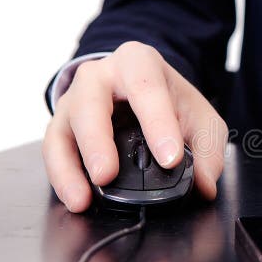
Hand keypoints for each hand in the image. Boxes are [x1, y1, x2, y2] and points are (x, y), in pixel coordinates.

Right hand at [43, 41, 226, 211]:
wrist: (141, 88)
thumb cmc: (170, 100)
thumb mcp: (200, 117)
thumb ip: (208, 149)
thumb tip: (204, 185)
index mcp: (138, 63)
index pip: (147, 88)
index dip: (158, 124)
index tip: (169, 159)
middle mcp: (98, 76)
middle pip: (91, 104)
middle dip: (97, 142)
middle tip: (107, 176)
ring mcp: (74, 100)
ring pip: (63, 129)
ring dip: (70, 166)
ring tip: (84, 197)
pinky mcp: (61, 125)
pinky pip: (54, 151)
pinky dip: (62, 177)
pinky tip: (77, 197)